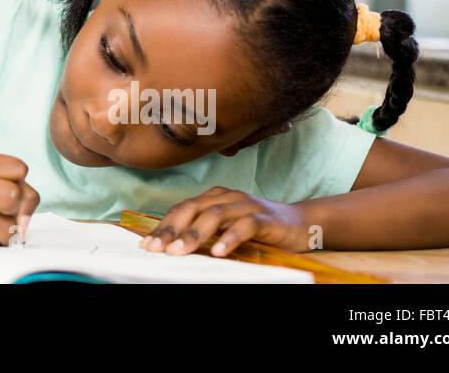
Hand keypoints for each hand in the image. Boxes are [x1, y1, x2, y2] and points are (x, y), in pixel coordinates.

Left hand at [139, 186, 308, 255]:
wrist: (301, 223)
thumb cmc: (258, 228)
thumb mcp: (226, 228)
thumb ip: (205, 232)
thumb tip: (174, 248)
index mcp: (213, 198)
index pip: (182, 209)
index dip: (164, 226)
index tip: (148, 244)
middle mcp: (227, 197)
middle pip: (193, 209)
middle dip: (172, 229)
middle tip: (157, 248)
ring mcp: (246, 205)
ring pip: (215, 214)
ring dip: (195, 234)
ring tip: (179, 252)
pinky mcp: (265, 218)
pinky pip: (245, 225)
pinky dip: (230, 237)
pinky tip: (218, 251)